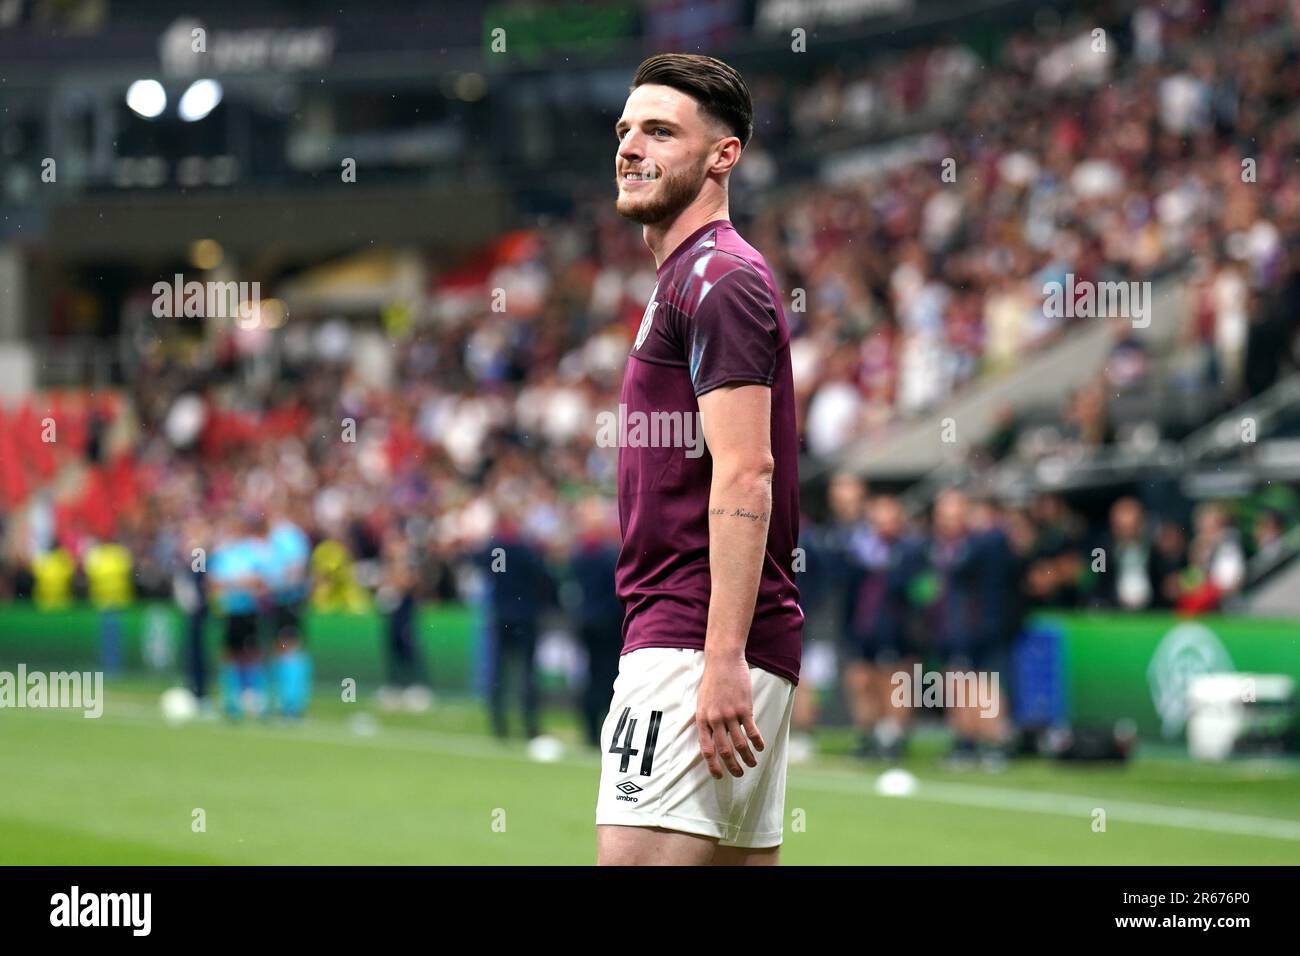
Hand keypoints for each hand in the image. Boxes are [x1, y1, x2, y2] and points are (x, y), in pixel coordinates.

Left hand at [696, 656, 764, 778]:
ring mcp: (730, 714)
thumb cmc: (712, 682)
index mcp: (702, 719)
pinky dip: (758, 742)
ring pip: (740, 744)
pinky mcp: (744, 708)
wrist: (723, 661)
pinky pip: (752, 731)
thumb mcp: (702, 702)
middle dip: (733, 766)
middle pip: (724, 751)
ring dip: (748, 757)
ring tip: (753, 763)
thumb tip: (713, 738)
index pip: (706, 749)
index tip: (719, 776)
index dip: (712, 766)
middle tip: (739, 774)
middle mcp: (715, 720)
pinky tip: (761, 747)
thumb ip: (707, 721)